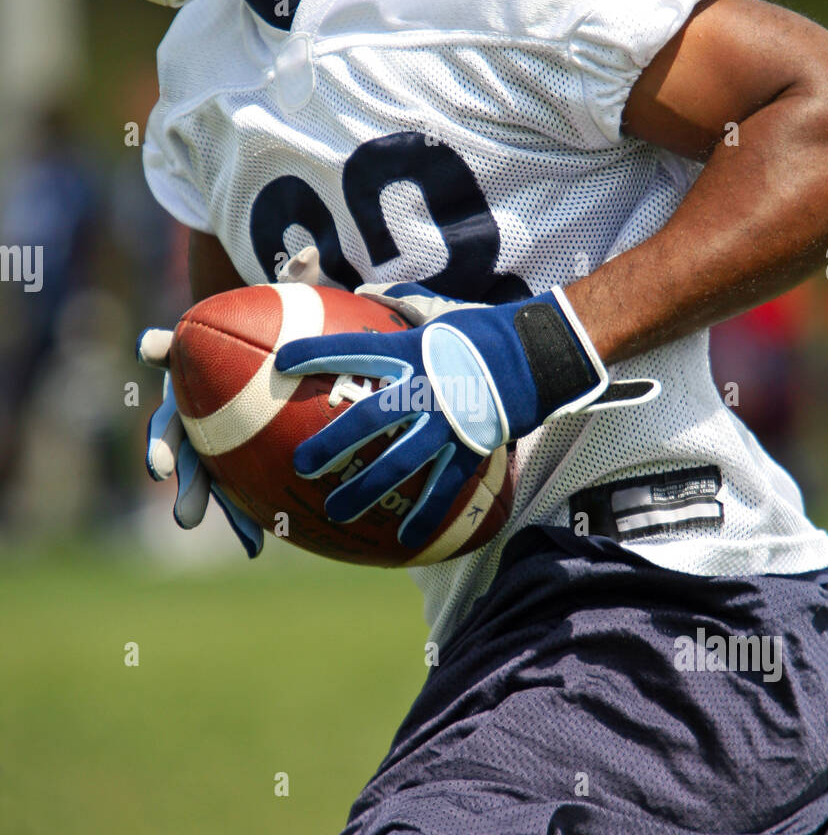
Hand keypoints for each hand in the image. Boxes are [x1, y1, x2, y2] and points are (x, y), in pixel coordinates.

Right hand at [134, 243, 323, 555]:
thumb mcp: (296, 306)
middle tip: (160, 469)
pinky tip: (256, 546)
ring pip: (195, 469)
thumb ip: (299, 281)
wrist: (281, 370)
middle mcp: (191, 402)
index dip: (161, 345)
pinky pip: (235, 495)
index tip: (150, 346)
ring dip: (191, 493)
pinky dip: (243, 519)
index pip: (173, 348)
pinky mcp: (232, 468)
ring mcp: (208, 439)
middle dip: (163, 447)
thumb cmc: (285, 332)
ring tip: (187, 519)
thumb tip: (308, 254)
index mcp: (197, 361)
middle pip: (170, 423)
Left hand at [275, 282, 659, 548]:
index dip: (316, 356)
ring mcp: (450, 422)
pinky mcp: (472, 447)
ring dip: (366, 489)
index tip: (279, 367)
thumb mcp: (440, 313)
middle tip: (299, 466)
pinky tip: (402, 541)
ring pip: (400, 462)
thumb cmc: (485, 332)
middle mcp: (426, 388)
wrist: (542, 353)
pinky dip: (425, 515)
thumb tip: (364, 293)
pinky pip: (444, 488)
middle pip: (369, 417)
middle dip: (332, 443)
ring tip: (335, 511)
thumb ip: (400, 307)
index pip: (354, 350)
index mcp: (412, 351)